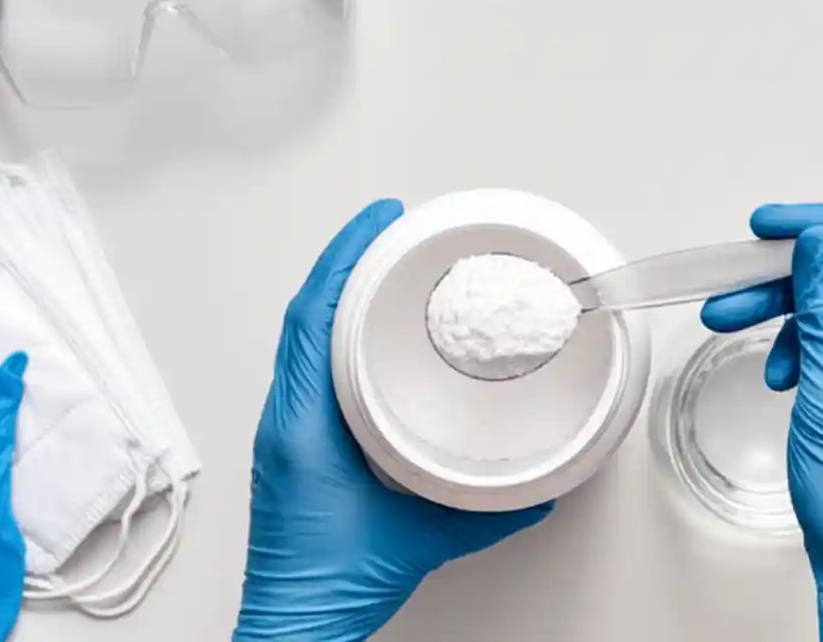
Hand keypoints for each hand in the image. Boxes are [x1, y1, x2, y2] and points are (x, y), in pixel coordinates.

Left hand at [234, 200, 552, 641]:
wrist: (293, 628)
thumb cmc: (328, 586)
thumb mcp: (418, 537)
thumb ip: (484, 510)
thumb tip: (536, 486)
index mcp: (303, 425)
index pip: (312, 317)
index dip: (343, 258)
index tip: (378, 222)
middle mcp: (286, 419)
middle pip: (305, 316)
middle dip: (344, 264)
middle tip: (387, 231)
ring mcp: (285, 432)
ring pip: (302, 341)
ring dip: (336, 297)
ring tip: (379, 270)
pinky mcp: (293, 448)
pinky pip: (308, 370)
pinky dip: (333, 337)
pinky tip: (365, 340)